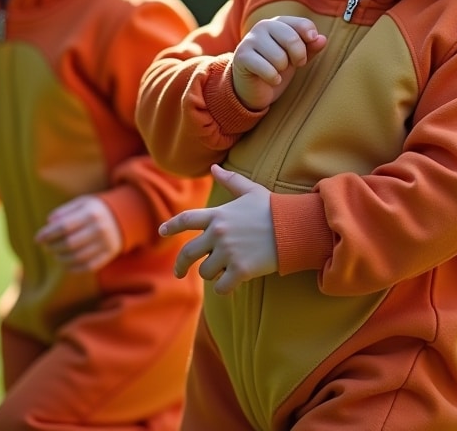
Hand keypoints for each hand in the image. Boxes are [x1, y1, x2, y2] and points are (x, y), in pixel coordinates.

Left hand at [35, 194, 123, 272]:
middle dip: (53, 247)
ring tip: (55, 254)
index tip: (37, 239)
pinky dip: (73, 268)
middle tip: (46, 247)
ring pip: (77, 256)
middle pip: (69, 243)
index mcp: (92, 213)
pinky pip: (88, 266)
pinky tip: (65, 263)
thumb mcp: (83, 202)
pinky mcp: (110, 254)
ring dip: (61, 258)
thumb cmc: (96, 209)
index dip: (48, 234)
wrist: (126, 216)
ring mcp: (106, 242)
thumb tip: (48, 223)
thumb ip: (64, 210)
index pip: (64, 226)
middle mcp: (100, 228)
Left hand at [160, 164, 277, 293]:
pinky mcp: (240, 270)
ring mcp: (228, 253)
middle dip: (180, 265)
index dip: (171, 226)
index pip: (186, 220)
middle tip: (179, 273)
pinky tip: (231, 286)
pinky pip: (222, 287)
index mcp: (218, 216)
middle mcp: (219, 234)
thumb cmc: (273, 208)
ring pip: (206, 272)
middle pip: (188, 253)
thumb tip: (214, 167)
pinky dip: (225, 289)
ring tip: (224, 272)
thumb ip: (231, 180)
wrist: (294, 227)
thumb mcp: (251, 190)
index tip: (161, 232)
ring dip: (212, 274)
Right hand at [232, 16, 325, 109]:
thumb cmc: (278, 67)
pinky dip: (273, 79)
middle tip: (295, 64)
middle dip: (299, 57)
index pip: (303, 24)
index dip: (310, 41)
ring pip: (279, 57)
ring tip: (276, 70)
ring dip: (282, 70)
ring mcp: (250, 40)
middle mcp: (263, 26)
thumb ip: (311, 47)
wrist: (254, 87)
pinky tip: (270, 79)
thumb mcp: (298, 56)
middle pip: (292, 39)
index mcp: (279, 22)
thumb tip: (322, 39)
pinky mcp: (241, 57)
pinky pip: (267, 70)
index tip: (307, 52)